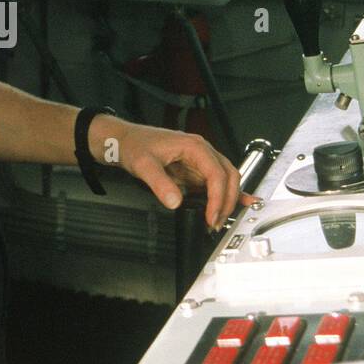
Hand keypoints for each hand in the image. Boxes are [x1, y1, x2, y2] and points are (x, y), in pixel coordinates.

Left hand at [93, 118, 254, 230]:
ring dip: (226, 200)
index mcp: (194, 146)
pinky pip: (216, 183)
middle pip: (228, 176)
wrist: (126, 141)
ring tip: (216, 220)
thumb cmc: (135, 145)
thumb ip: (160, 184)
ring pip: (225, 180)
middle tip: (215, 222)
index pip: (216, 174)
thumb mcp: (144, 165)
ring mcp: (199, 161)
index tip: (210, 216)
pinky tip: (238, 203)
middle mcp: (202, 151)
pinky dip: (226, 195)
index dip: (217, 198)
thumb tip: (176, 202)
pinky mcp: (194, 170)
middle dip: (226, 201)